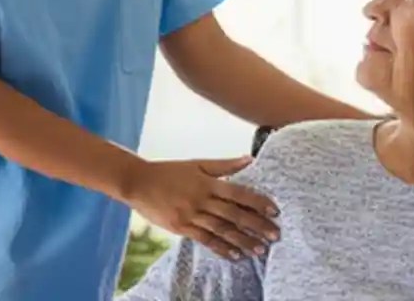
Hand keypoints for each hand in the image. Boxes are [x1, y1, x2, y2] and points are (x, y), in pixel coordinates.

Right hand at [123, 157, 279, 259]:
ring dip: (242, 240)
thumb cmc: (169, 171)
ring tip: (260, 249)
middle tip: (275, 235)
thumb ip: (224, 165)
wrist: (138, 182)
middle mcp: (201, 199)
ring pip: (222, 229)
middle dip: (256, 225)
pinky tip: (235, 254)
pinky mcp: (181, 227)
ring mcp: (190, 214)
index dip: (257, 202)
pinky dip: (221, 248)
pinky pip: (205, 239)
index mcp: (207, 182)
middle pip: (233, 214)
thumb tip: (250, 159)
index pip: (238, 192)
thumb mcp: (196, 164)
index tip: (274, 211)